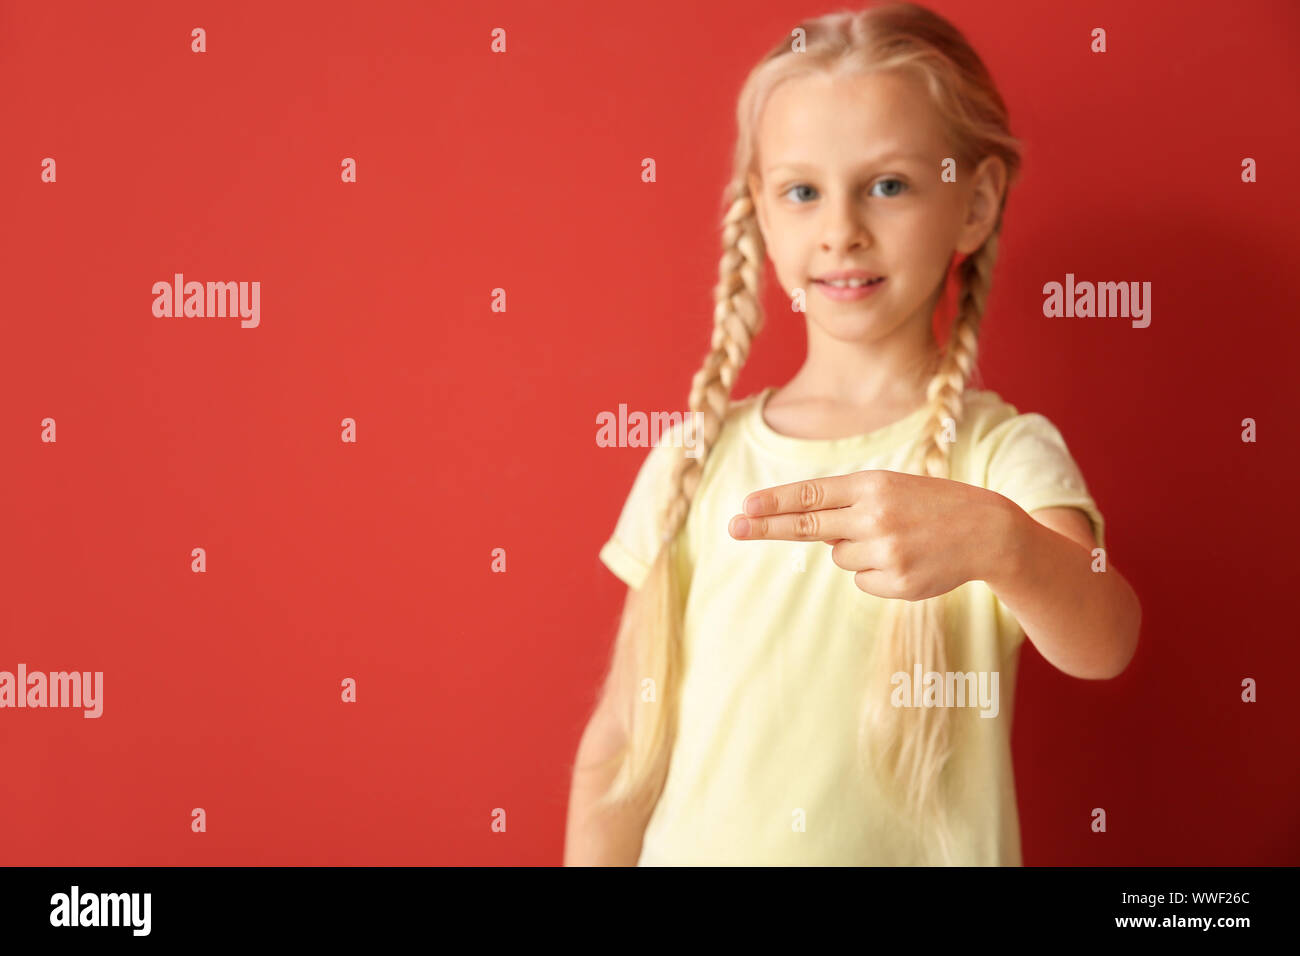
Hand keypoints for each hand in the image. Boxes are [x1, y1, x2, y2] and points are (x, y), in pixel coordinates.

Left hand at [727, 469, 1008, 600]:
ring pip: (838, 557)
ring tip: (896, 539)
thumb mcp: (891, 488)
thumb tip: (806, 529)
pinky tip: (907, 560)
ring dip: (856, 551)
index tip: (745, 506)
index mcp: (872, 486)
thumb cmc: (931, 505)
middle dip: (766, 527)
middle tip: (733, 527)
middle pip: (807, 526)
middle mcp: (875, 517)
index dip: (775, 501)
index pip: (811, 494)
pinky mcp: (897, 582)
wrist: (986, 532)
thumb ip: (848, 503)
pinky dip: (877, 574)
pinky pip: (862, 581)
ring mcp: (886, 552)